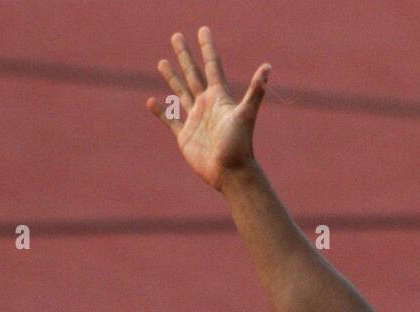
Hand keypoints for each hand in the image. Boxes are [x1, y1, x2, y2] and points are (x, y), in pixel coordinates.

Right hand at [146, 26, 271, 191]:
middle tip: (176, 36)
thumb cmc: (240, 145)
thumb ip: (255, 91)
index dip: (207, 47)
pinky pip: (171, 120)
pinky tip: (152, 102)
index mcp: (219, 97)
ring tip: (162, 61)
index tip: (203, 29)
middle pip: (193, 74)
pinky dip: (161, 111)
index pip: (212, 66)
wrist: (231, 173)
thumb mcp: (246, 114)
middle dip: (185, 55)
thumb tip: (267, 67)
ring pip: (181, 92)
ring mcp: (195, 119)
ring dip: (172, 77)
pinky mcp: (185, 136)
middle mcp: (206, 105)